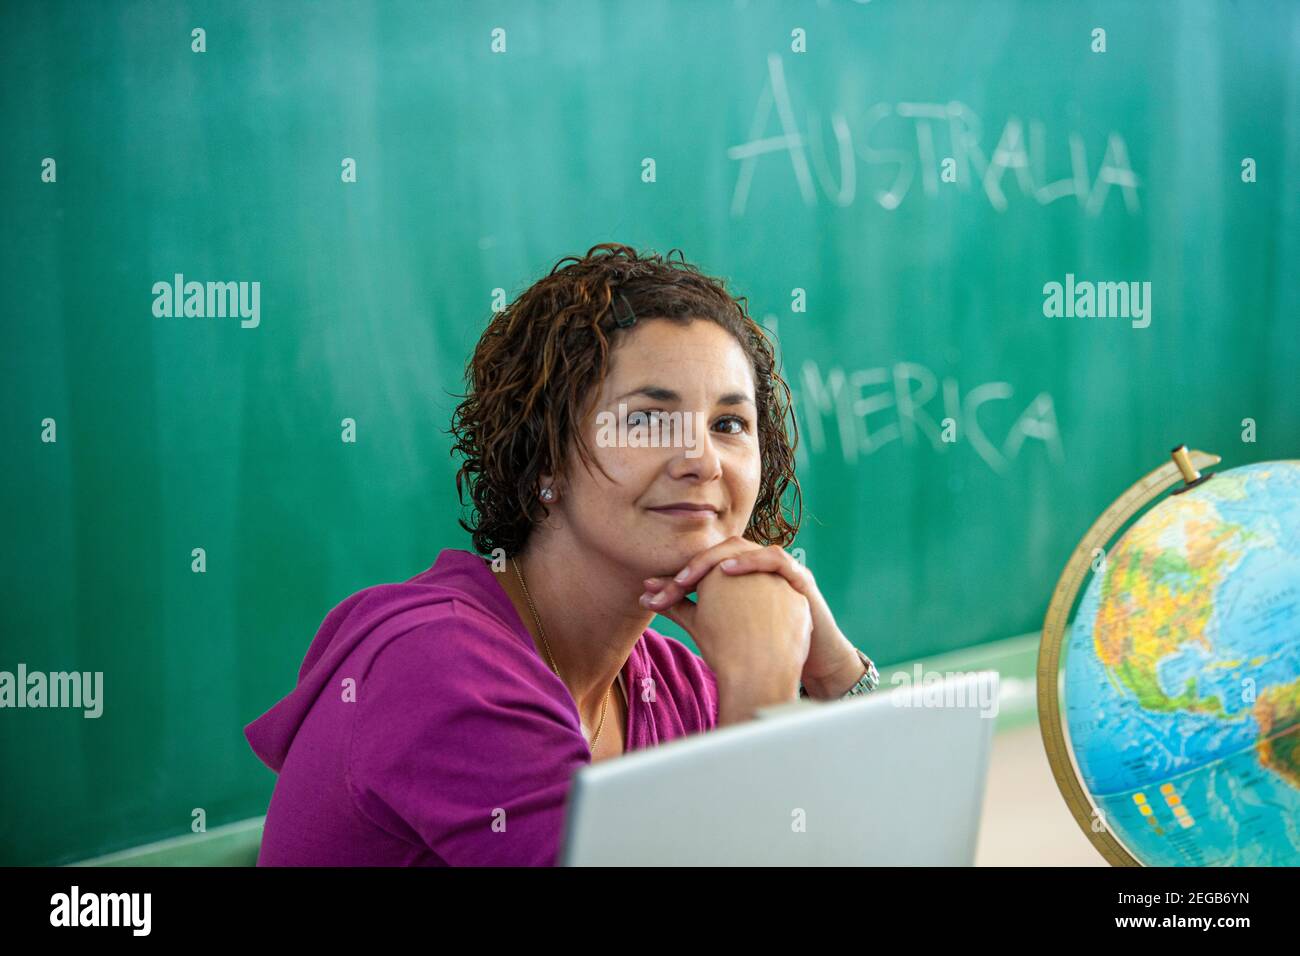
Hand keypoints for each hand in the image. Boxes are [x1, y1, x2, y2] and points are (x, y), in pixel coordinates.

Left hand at [640, 538, 865, 697]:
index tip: (654, 592)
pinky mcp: (799, 579)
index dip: (680, 575)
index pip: (705, 563)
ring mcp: (780, 570)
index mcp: (739, 574)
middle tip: (672, 584)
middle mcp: (759, 566)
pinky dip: (751, 561)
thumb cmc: (764, 645)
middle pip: (722, 551)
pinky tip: (728, 570)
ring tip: (690, 578)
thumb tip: (645, 596)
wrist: (811, 663)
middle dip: (694, 566)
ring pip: (745, 549)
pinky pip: (775, 559)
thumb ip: (684, 608)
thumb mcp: (715, 625)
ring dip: (715, 561)